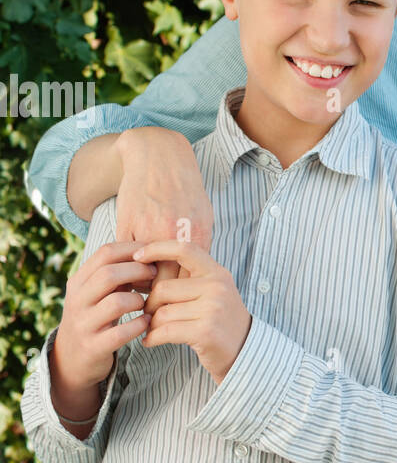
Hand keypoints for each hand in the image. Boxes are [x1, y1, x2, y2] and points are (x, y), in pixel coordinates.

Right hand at [49, 242, 158, 414]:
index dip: (133, 249)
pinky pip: (122, 333)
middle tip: (155, 275)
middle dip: (138, 271)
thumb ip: (116, 274)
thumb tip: (150, 250)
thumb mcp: (97, 292)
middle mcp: (77, 300)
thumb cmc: (95, 317)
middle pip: (109, 274)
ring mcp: (84, 324)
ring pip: (117, 303)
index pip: (105, 253)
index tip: (152, 253)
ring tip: (147, 303)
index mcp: (78, 281)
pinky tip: (147, 322)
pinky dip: (140, 325)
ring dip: (139, 300)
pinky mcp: (93, 347)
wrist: (71, 358)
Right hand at [116, 128, 213, 287]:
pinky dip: (129, 269)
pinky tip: (132, 272)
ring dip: (142, 286)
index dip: (183, 295)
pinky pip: (128, 260)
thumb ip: (200, 247)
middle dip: (162, 297)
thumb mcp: (203, 216)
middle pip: (167, 282)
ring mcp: (148, 230)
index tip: (178, 303)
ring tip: (144, 292)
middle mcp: (173, 234)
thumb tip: (197, 278)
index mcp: (196, 235)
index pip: (191, 280)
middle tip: (157, 305)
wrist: (159, 158)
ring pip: (144, 275)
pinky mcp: (127, 226)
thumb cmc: (184, 189)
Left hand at [135, 240, 251, 383]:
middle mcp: (217, 287)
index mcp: (217, 273)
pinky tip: (150, 341)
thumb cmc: (220, 321)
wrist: (244, 351)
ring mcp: (213, 309)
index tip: (137, 256)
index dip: (157, 248)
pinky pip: (165, 331)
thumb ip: (189, 278)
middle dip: (150, 304)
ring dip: (151, 324)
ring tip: (154, 330)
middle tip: (150, 316)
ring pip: (161, 312)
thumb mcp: (213, 292)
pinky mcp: (206, 332)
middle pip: (163, 288)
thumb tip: (148, 266)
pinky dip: (152, 338)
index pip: (184, 249)